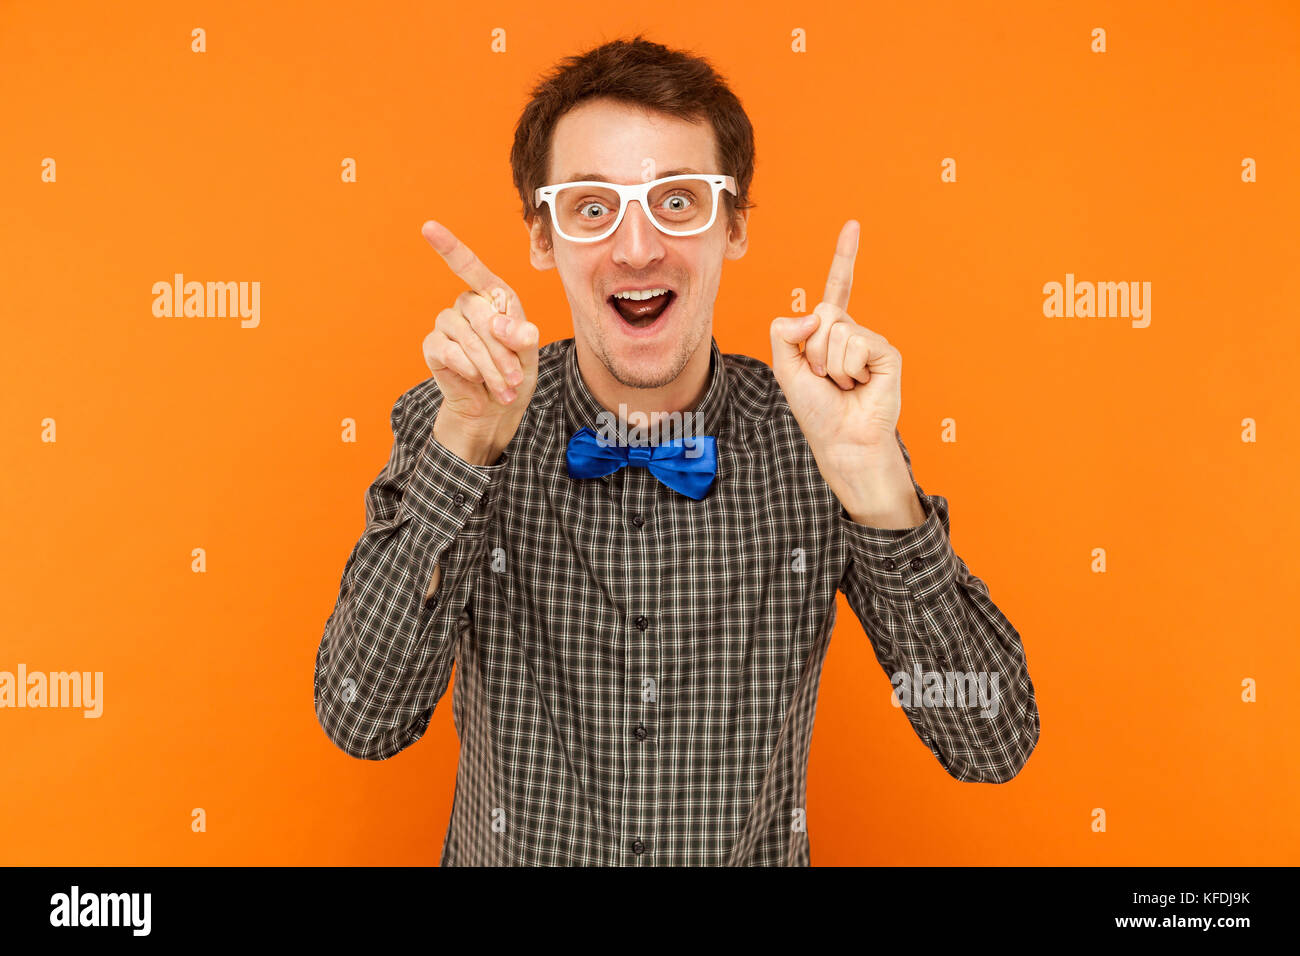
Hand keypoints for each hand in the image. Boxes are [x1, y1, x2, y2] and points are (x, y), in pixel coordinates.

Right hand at [421, 219, 540, 464]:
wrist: (496, 410)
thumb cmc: (514, 375)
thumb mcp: (528, 355)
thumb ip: (521, 335)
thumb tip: (498, 324)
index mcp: (492, 297)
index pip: (469, 267)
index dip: (449, 247)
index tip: (428, 227)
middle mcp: (467, 305)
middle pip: (481, 315)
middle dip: (502, 350)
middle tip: (515, 378)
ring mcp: (447, 325)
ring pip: (466, 336)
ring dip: (489, 365)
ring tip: (503, 387)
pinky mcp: (433, 347)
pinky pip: (448, 351)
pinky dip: (468, 368)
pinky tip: (476, 380)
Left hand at [770, 220, 913, 519]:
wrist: (842, 440)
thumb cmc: (816, 410)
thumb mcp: (785, 369)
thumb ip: (783, 333)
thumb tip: (814, 315)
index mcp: (828, 332)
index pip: (836, 288)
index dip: (844, 258)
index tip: (854, 226)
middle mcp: (851, 331)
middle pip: (822, 313)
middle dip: (814, 349)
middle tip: (826, 377)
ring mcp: (870, 341)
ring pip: (837, 330)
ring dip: (831, 363)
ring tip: (843, 385)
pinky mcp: (887, 353)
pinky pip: (858, 342)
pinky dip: (850, 368)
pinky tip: (861, 384)